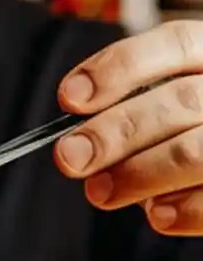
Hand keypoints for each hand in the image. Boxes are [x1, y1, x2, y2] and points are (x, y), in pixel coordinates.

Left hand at [56, 21, 202, 234]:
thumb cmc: (188, 130)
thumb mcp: (165, 102)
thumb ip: (131, 109)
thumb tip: (79, 145)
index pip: (176, 44)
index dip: (120, 68)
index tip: (70, 98)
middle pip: (181, 100)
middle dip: (115, 132)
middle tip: (70, 157)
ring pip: (193, 152)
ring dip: (138, 174)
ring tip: (99, 192)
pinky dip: (184, 210)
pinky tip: (158, 215)